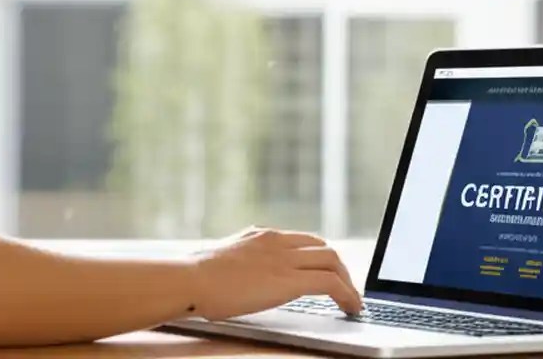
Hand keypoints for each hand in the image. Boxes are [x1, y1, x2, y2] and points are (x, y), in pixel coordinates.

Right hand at [187, 226, 362, 320]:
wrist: (191, 279)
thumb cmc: (196, 277)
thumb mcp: (223, 259)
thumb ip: (240, 261)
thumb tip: (238, 274)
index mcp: (261, 236)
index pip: (304, 240)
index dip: (321, 257)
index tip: (327, 271)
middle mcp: (277, 241)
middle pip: (324, 247)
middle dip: (339, 268)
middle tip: (344, 289)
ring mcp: (284, 258)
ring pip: (333, 260)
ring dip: (347, 281)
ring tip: (352, 301)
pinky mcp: (289, 279)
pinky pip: (330, 282)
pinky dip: (347, 294)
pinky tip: (351, 307)